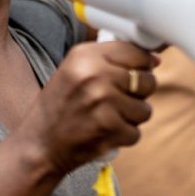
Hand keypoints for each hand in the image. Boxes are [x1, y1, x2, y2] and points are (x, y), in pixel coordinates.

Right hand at [13, 41, 156, 174]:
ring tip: (109, 117)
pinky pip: (136, 132)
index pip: (136, 52)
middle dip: (139, 93)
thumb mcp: (74, 69)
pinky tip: (104, 132)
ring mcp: (103, 103)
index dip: (143, 63)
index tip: (139, 71)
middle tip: (118, 99)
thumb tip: (154, 60)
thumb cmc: (60, 105)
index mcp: (85, 56)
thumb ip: (109, 59)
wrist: (40, 144)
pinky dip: (124, 136)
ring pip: (145, 109)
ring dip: (132, 117)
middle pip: (147, 80)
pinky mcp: (109, 129)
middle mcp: (94, 75)